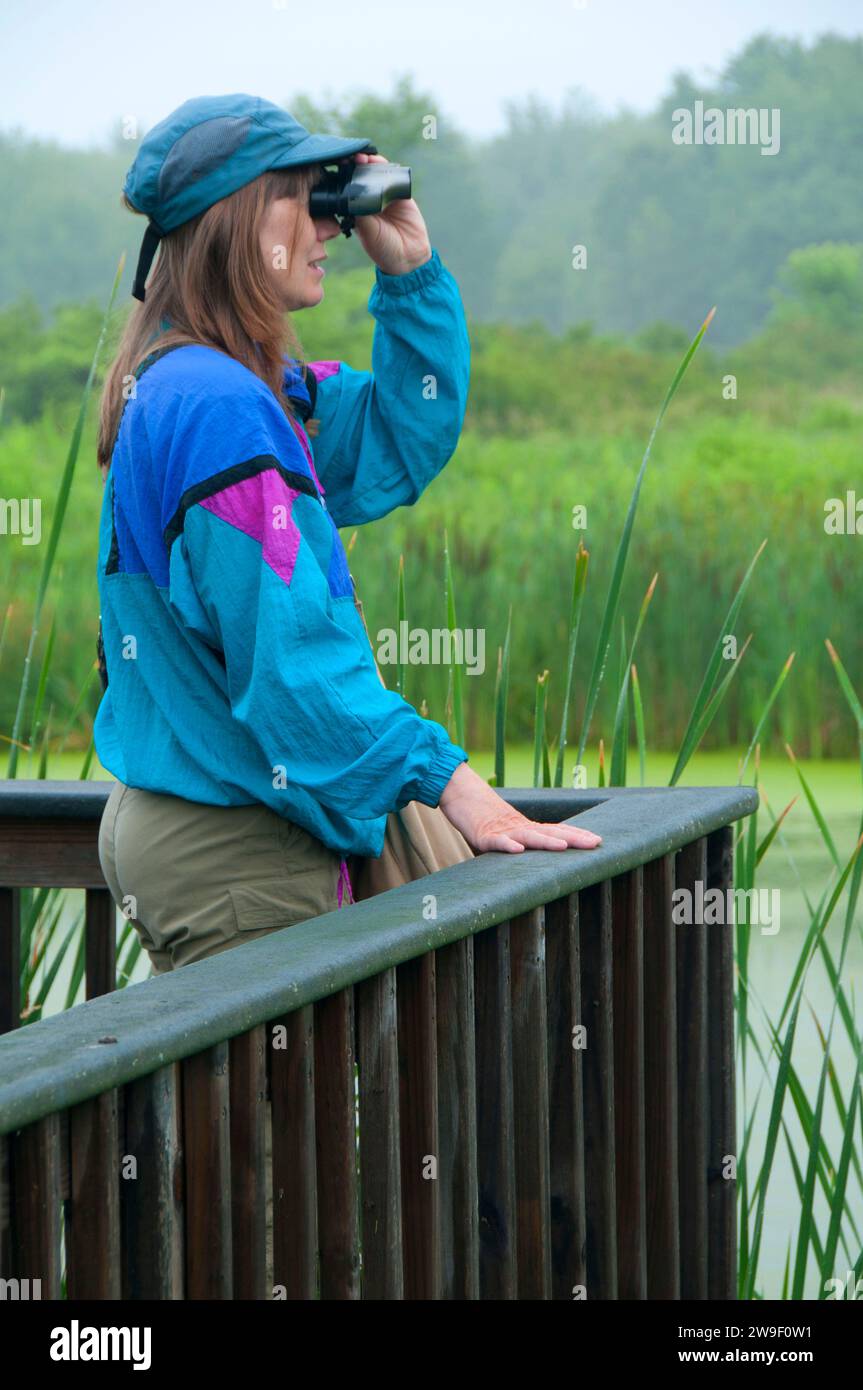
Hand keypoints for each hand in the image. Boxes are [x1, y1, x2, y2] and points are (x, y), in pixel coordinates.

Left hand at [347, 151, 432, 276]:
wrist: (408, 257)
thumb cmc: (383, 249)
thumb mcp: (368, 232)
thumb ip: (361, 213)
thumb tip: (352, 193)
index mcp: (356, 209)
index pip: (347, 187)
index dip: (342, 177)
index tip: (335, 168)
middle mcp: (369, 200)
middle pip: (360, 176)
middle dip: (353, 165)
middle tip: (347, 158)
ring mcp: (385, 195)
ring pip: (376, 173)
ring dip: (369, 163)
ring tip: (361, 158)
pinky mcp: (400, 194)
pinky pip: (393, 176)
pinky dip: (385, 166)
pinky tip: (378, 161)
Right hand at [439, 762, 602, 854]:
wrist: (460, 794)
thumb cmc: (484, 817)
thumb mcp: (508, 831)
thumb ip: (523, 841)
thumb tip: (536, 852)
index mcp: (527, 828)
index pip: (557, 830)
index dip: (577, 835)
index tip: (598, 840)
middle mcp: (520, 828)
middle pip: (550, 832)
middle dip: (573, 838)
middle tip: (595, 843)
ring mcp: (503, 831)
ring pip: (528, 836)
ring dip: (546, 841)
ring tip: (563, 846)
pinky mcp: (484, 836)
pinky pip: (496, 841)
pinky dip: (507, 845)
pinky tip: (518, 850)